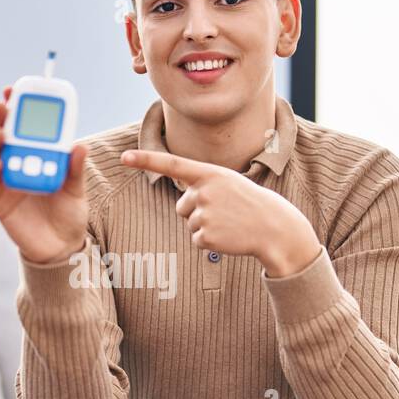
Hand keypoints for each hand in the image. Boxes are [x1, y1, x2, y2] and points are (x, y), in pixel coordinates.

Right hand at [0, 86, 88, 263]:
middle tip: (3, 103)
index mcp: (35, 157)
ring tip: (0, 131)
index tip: (16, 91)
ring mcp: (5, 182)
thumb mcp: (76, 190)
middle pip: (3, 137)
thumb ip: (75, 170)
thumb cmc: (68, 215)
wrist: (61, 247)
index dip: (17, 110)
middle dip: (1, 118)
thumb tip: (79, 146)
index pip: (24, 129)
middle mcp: (17, 165)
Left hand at [120, 149, 322, 276]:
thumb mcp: (227, 184)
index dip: (146, 160)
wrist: (274, 227)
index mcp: (210, 173)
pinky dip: (209, 241)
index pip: (173, 163)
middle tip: (226, 211)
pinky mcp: (205, 235)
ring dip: (206, 226)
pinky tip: (228, 235)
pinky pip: (195, 239)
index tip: (123, 157)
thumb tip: (183, 202)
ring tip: (229, 222)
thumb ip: (202, 185)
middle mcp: (204, 191)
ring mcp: (204, 213)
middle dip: (198, 211)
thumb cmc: (249, 204)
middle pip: (182, 205)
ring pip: (189, 223)